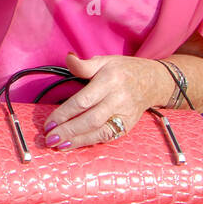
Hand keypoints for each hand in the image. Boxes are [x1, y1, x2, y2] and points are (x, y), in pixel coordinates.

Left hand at [41, 53, 172, 150]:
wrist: (154, 81)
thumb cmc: (124, 70)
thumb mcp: (104, 61)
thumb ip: (84, 64)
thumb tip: (68, 58)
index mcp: (110, 81)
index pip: (84, 101)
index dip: (65, 113)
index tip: (49, 122)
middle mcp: (119, 99)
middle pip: (91, 119)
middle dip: (69, 131)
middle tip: (50, 138)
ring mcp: (125, 115)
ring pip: (100, 132)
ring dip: (78, 141)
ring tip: (59, 145)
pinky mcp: (128, 126)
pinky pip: (108, 136)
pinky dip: (91, 142)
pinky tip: (75, 145)